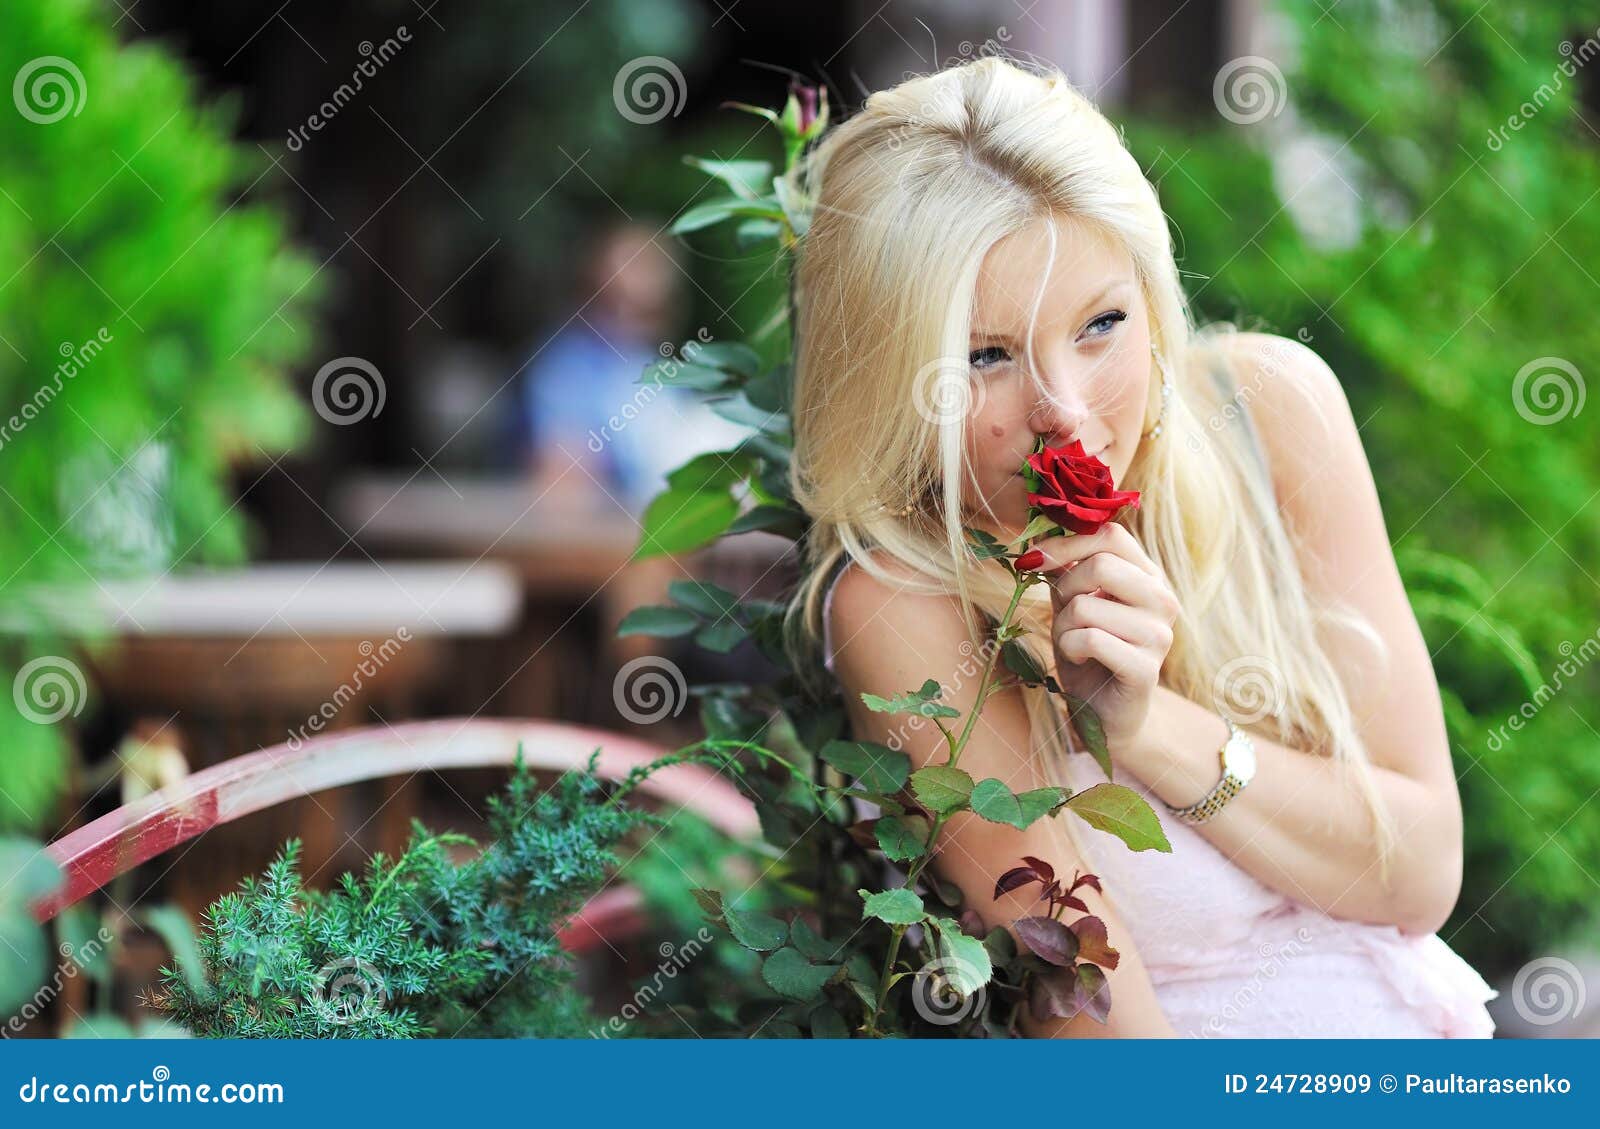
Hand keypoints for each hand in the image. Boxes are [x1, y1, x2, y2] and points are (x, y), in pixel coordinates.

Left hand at [1031, 522, 1180, 753]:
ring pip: (1086, 607)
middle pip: (1101, 565)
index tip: (1036, 559)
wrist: (1103, 710)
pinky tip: (1080, 660)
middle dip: (1065, 589)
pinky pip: (1089, 640)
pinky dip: (1069, 649)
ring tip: (1074, 642)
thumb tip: (1038, 542)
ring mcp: (1159, 635)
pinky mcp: (1146, 669)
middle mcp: (1163, 600)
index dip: (1067, 542)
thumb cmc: (1088, 650)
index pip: (1111, 535)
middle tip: (1065, 614)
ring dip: (1064, 626)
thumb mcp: (1073, 602)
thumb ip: (1065, 569)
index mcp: (1148, 577)